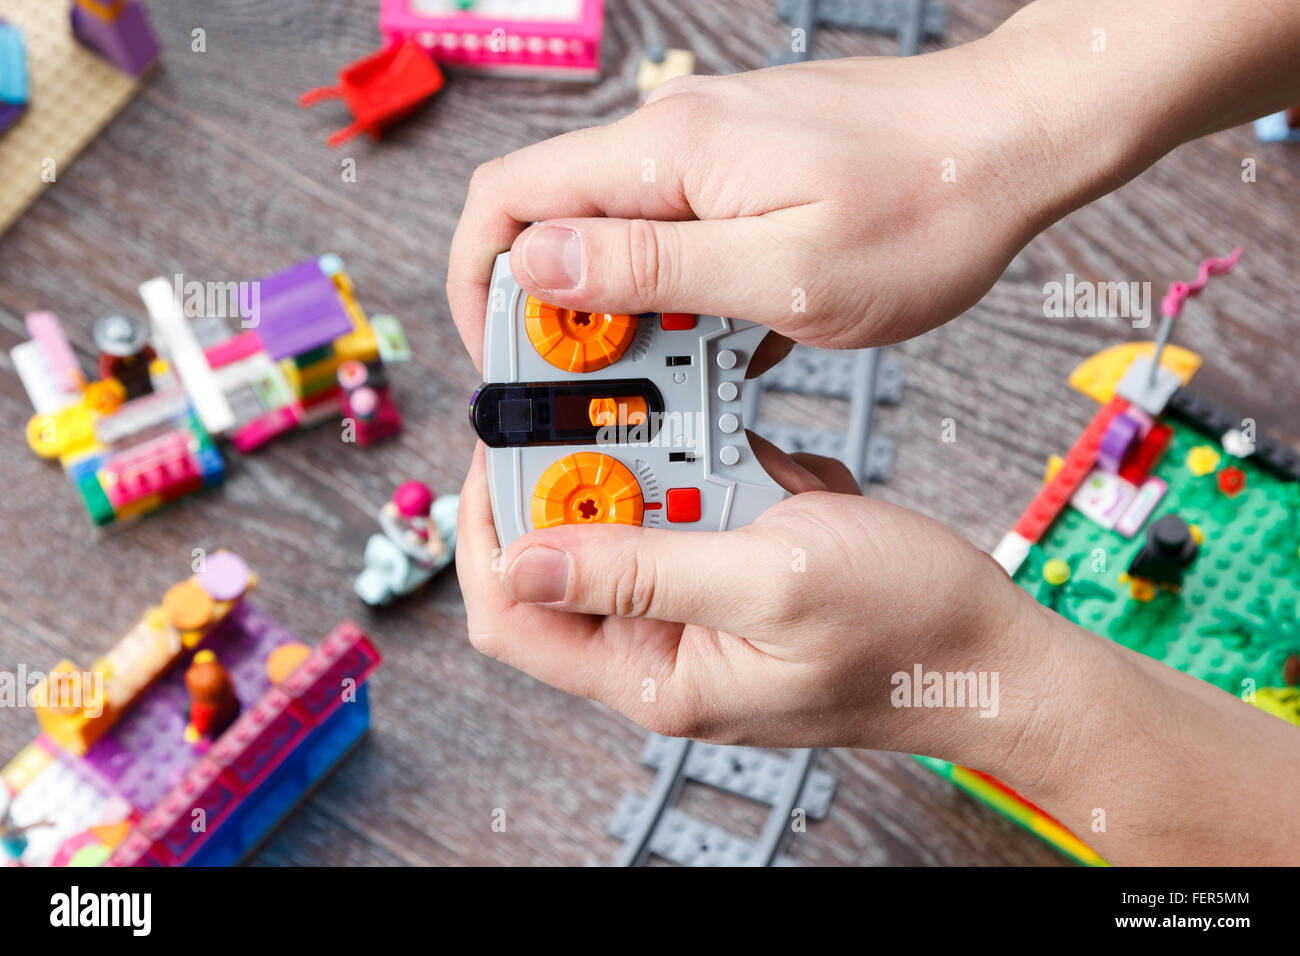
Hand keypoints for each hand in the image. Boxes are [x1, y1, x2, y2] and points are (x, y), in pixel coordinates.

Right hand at [446, 35, 1115, 369]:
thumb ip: (651, 268)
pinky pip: (678, 241)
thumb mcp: (784, 272)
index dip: (480, 282)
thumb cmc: (925, 209)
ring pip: (618, 240)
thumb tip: (537, 266)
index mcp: (666, 156)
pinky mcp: (746, 176)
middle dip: (556, 317)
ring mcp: (711, 155)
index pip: (510, 199)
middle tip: (595, 390)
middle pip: (555, 224)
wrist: (1016, 141)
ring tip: (669, 383)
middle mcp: (674, 141)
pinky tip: (717, 349)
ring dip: (624, 318)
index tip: (501, 357)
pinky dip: (676, 302)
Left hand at [456, 437, 1051, 768]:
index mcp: (652, 674)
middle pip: (566, 558)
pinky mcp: (735, 579)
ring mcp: (698, 614)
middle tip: (644, 420)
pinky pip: (701, 515)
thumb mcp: (770, 583)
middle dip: (602, 480)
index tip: (507, 444)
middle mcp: (662, 650)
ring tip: (747, 463)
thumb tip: (524, 560)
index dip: (489, 530)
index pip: (513, 615)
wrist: (992, 649)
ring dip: (683, 475)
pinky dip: (733, 479)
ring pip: (638, 526)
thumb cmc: (904, 630)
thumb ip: (644, 572)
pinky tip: (789, 485)